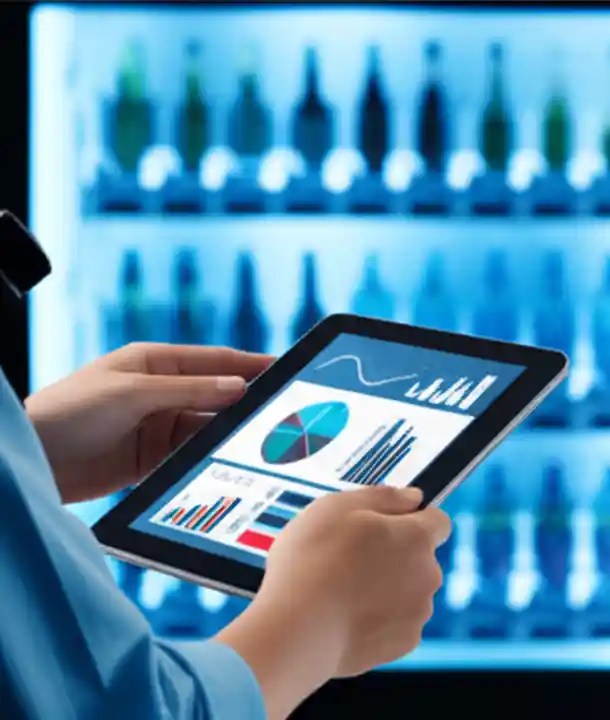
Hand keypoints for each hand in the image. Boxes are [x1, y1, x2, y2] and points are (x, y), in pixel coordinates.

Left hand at [24, 343, 272, 502]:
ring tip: (263, 443)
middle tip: (285, 413)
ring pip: (207, 429)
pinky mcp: (152, 460)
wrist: (31, 459)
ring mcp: (157, 427)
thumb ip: (188, 390)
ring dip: (229, 435)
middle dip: (246, 404)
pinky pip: (192, 457)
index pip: (214, 361)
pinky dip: (210, 459)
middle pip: (216, 397)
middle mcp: (160, 393)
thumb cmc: (67, 411)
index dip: (251, 364)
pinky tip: (232, 464)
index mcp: (154, 363)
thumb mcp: (131, 393)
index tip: (286, 369)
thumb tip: (238, 385)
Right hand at [217, 486, 449, 719]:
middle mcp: (428, 575)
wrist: (295, 633)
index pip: (437, 521)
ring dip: (385, 590)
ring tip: (340, 594)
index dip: (412, 520)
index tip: (385, 526)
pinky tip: (343, 620)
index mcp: (417, 537)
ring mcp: (417, 613)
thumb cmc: (311, 564)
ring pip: (408, 593)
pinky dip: (375, 621)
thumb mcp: (336, 508)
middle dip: (393, 556)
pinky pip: (394, 625)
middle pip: (420, 558)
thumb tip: (413, 497)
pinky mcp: (402, 645)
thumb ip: (383, 497)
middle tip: (348, 561)